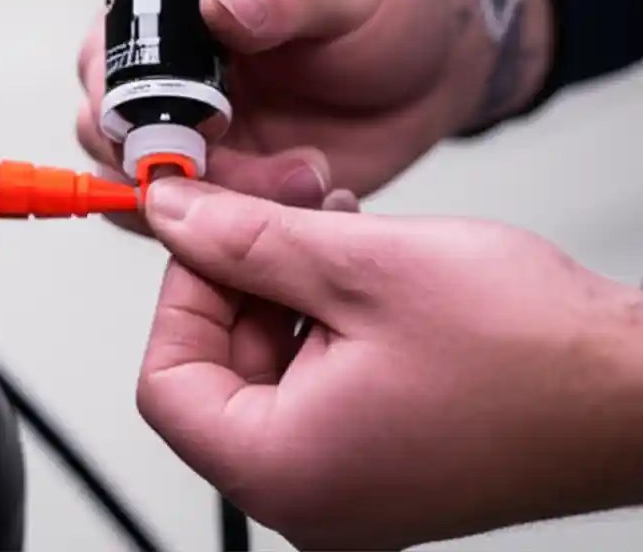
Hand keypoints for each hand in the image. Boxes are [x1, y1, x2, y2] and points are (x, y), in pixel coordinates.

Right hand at [78, 0, 551, 228]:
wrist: (429, 69)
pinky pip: (196, 229)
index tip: (204, 120)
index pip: (107, 60)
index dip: (133, 101)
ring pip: (150, 194)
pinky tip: (311, 197)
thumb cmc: (383, 5)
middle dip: (182, 164)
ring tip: (312, 177)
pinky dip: (244, 231)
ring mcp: (187, 140)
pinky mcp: (220, 190)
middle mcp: (161, 80)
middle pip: (110, 137)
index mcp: (167, 12)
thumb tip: (222, 3)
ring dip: (223, 202)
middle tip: (266, 163)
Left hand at [135, 178, 642, 549]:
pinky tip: (353, 264)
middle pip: (215, 374)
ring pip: (267, 371)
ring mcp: (347, 486)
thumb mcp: (361, 267)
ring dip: (284, 286)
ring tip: (326, 223)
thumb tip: (170, 217)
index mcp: (284, 470)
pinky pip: (316, 388)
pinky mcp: (381, 464)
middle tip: (273, 204)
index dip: (180, 292)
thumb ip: (246, 240)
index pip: (166, 381)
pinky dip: (322, 320)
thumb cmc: (535, 354)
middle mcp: (308, 497)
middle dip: (240, 276)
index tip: (207, 233)